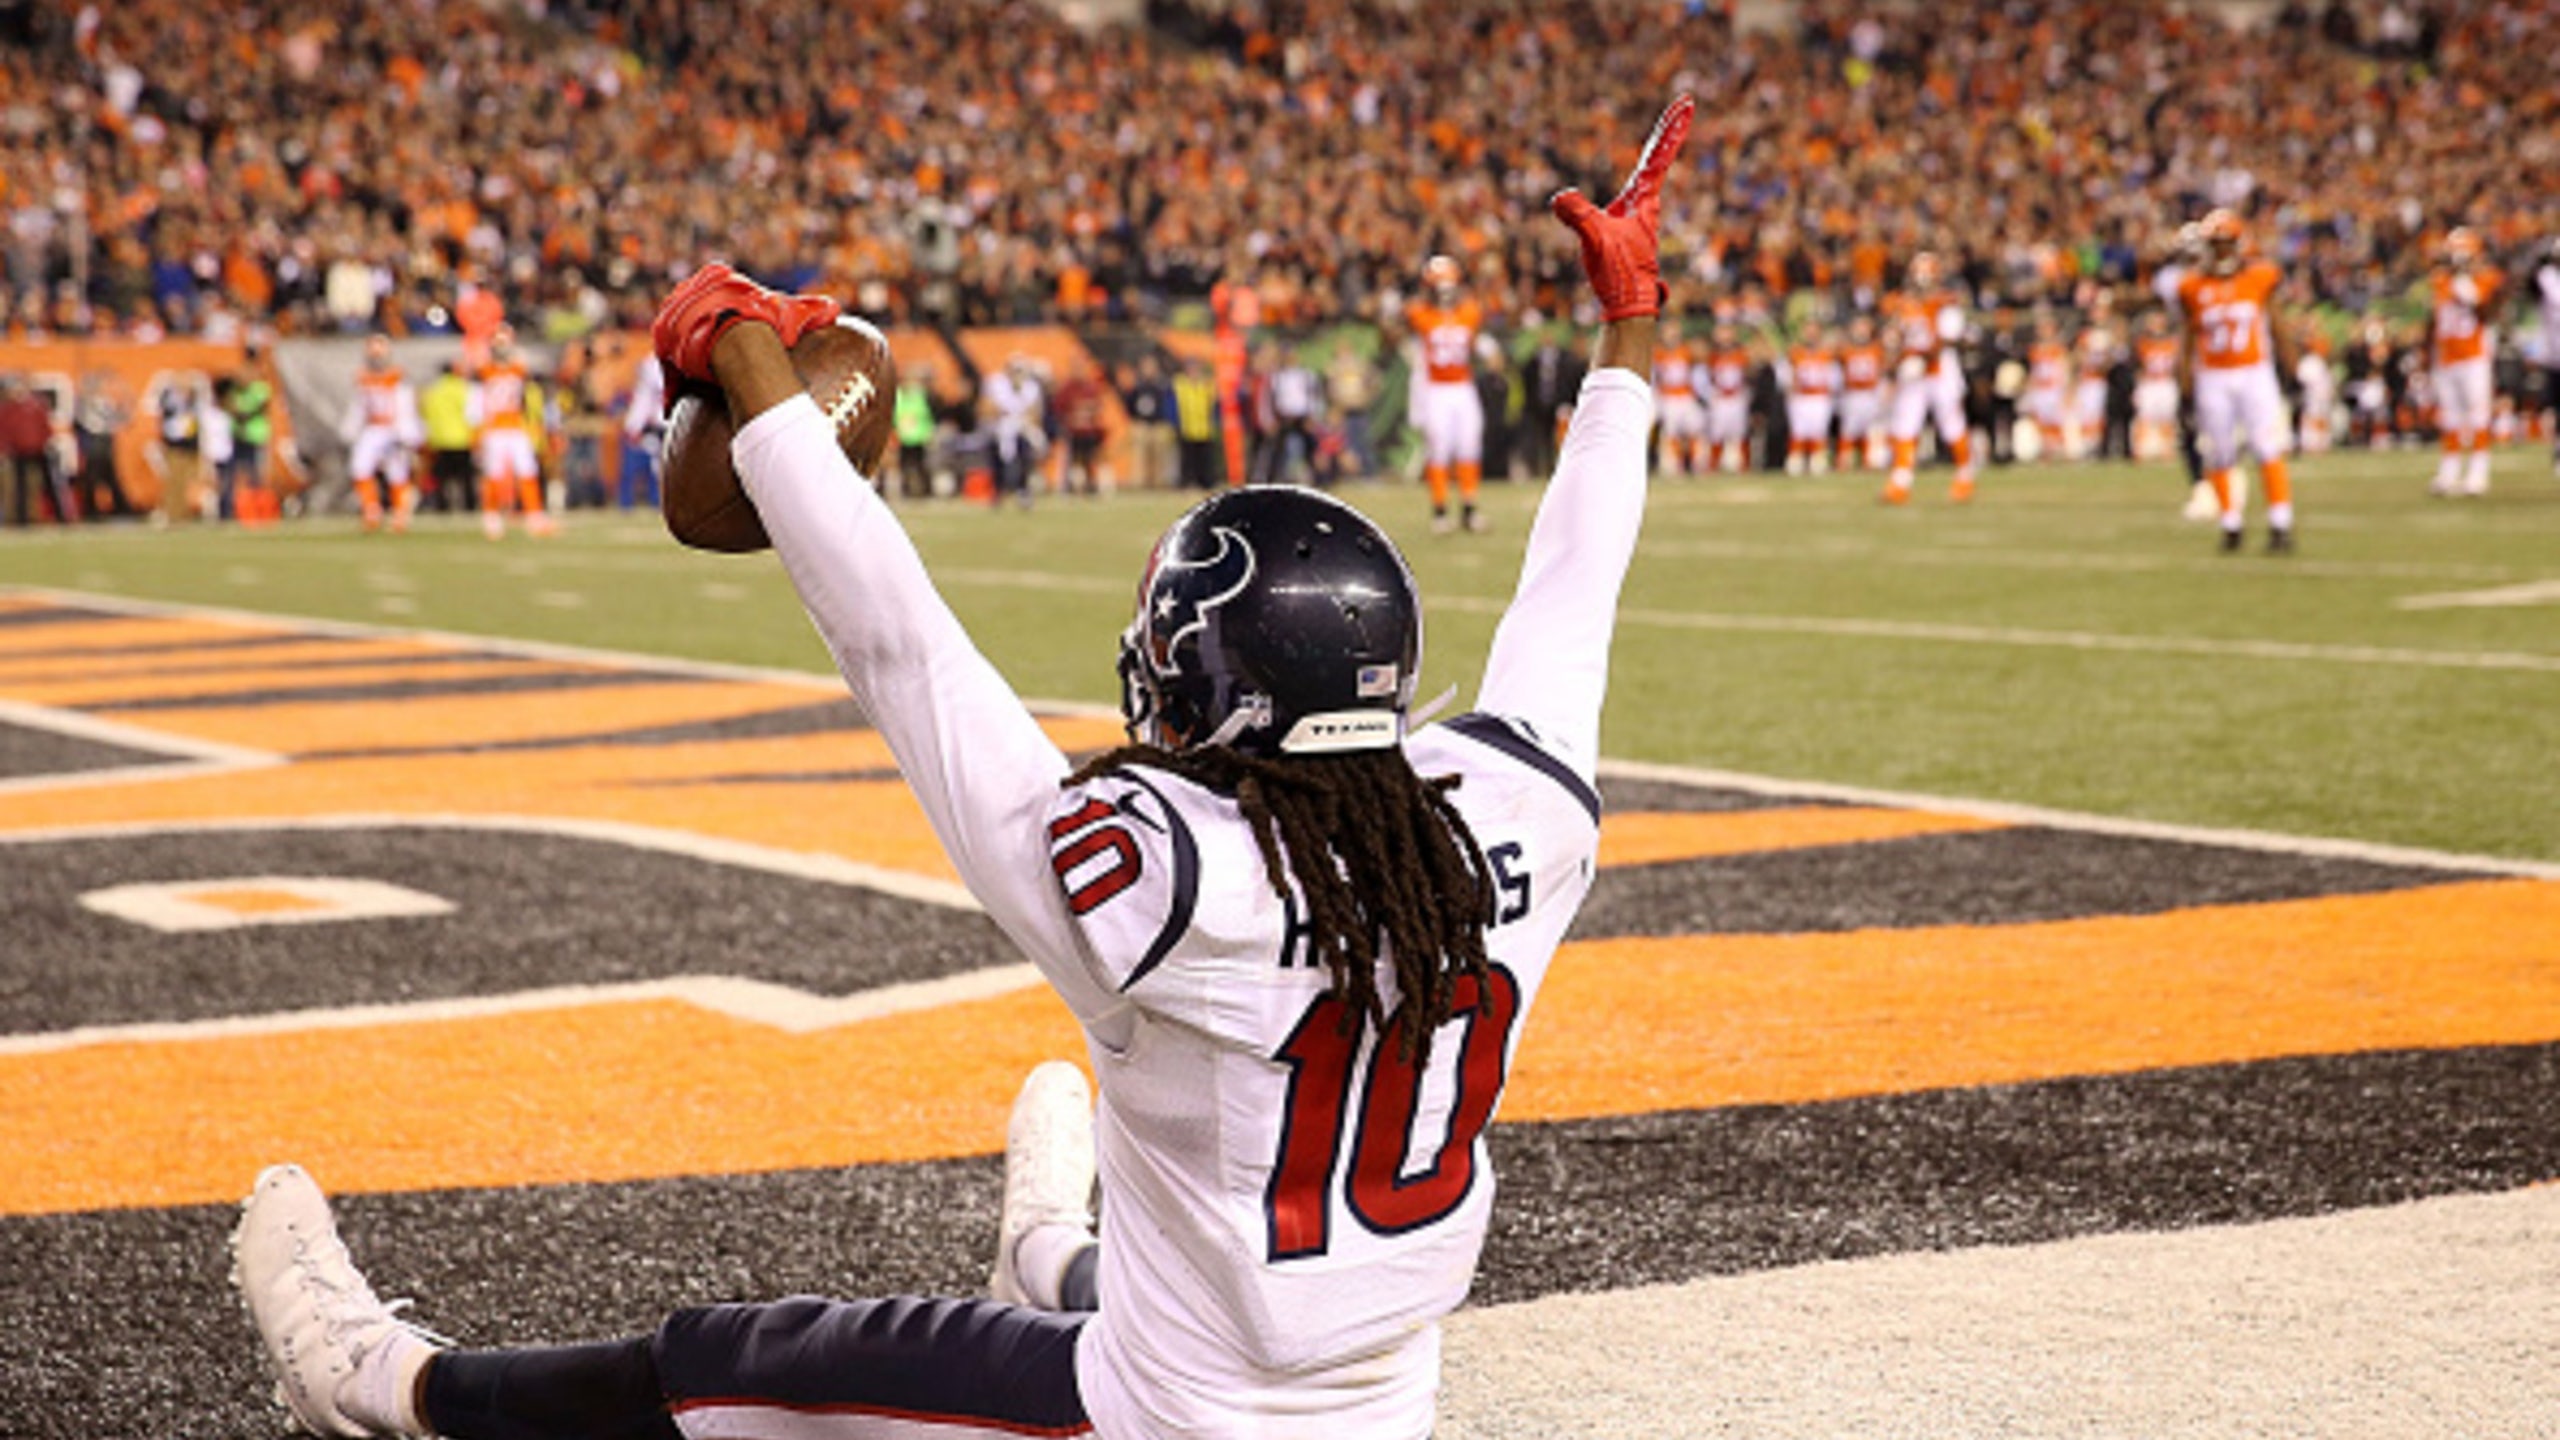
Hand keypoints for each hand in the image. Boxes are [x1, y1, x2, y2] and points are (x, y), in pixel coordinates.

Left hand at [650, 263, 840, 407]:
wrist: (738, 341)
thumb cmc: (768, 325)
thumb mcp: (796, 313)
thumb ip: (816, 309)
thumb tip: (836, 311)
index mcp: (718, 276)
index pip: (720, 295)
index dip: (729, 317)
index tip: (737, 337)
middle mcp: (690, 287)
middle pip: (697, 314)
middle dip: (706, 335)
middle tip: (719, 359)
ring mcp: (672, 310)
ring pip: (680, 335)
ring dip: (689, 355)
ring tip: (704, 377)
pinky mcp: (661, 335)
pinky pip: (666, 358)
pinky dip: (674, 376)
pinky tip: (684, 394)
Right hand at [1550, 95, 1694, 321]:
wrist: (1629, 308)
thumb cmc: (1619, 274)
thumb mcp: (1595, 241)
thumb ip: (1579, 215)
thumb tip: (1559, 197)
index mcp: (1644, 203)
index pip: (1658, 158)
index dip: (1671, 129)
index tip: (1687, 103)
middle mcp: (1644, 206)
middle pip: (1659, 158)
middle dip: (1669, 131)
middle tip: (1686, 103)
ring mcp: (1637, 218)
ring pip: (1649, 175)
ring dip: (1658, 151)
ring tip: (1671, 126)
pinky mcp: (1626, 231)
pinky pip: (1633, 193)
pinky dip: (1639, 177)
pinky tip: (1636, 179)